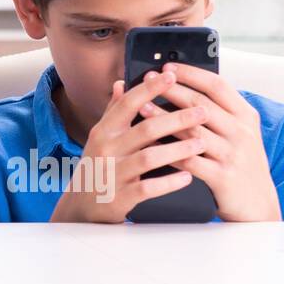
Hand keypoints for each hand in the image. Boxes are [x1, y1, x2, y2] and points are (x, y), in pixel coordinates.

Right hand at [50, 69, 209, 222]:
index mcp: (103, 131)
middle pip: (145, 129)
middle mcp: (107, 149)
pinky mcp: (120, 197)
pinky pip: (148, 188)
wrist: (80, 207)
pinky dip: (169, 183)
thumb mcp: (99, 138)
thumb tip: (120, 84)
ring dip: (178, 149)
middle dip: (177, 119)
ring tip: (201, 143)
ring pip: (149, 157)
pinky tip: (188, 177)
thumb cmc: (96, 167)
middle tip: (202, 112)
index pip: (127, 104)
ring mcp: (113, 173)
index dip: (149, 89)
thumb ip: (112, 112)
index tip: (171, 77)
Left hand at [149, 61, 280, 221]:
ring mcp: (233, 154)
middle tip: (148, 80)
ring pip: (193, 131)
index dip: (191, 74)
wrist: (258, 204)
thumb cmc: (242, 162)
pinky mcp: (223, 176)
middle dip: (171, 89)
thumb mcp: (240, 131)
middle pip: (201, 104)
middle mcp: (241, 132)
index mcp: (246, 116)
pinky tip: (150, 144)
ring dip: (164, 117)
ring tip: (142, 107)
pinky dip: (168, 150)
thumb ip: (221, 110)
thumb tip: (187, 84)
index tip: (168, 67)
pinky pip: (190, 160)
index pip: (217, 86)